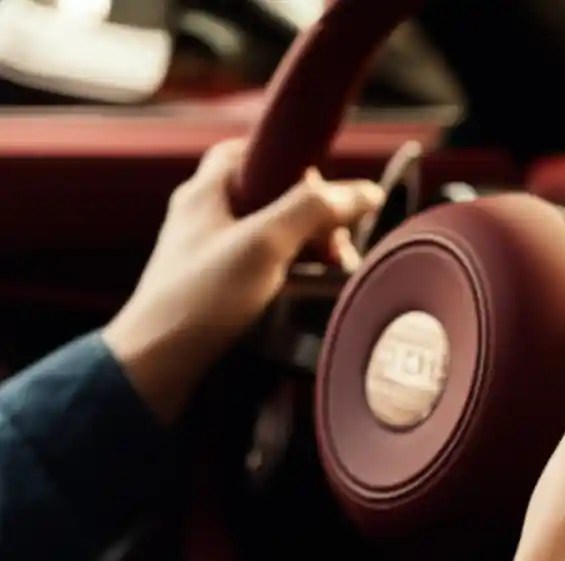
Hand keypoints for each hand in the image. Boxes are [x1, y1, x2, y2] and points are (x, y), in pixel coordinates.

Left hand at [103, 139, 383, 423]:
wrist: (156, 363)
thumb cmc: (199, 299)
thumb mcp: (264, 244)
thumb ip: (314, 211)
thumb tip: (365, 191)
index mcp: (206, 191)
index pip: (254, 150)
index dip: (295, 164)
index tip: (325, 193)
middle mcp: (205, 216)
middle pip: (273, 195)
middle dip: (313, 216)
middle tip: (336, 243)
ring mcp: (210, 252)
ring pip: (272, 233)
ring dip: (307, 247)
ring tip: (331, 271)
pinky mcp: (217, 286)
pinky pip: (265, 265)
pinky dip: (291, 273)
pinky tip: (306, 293)